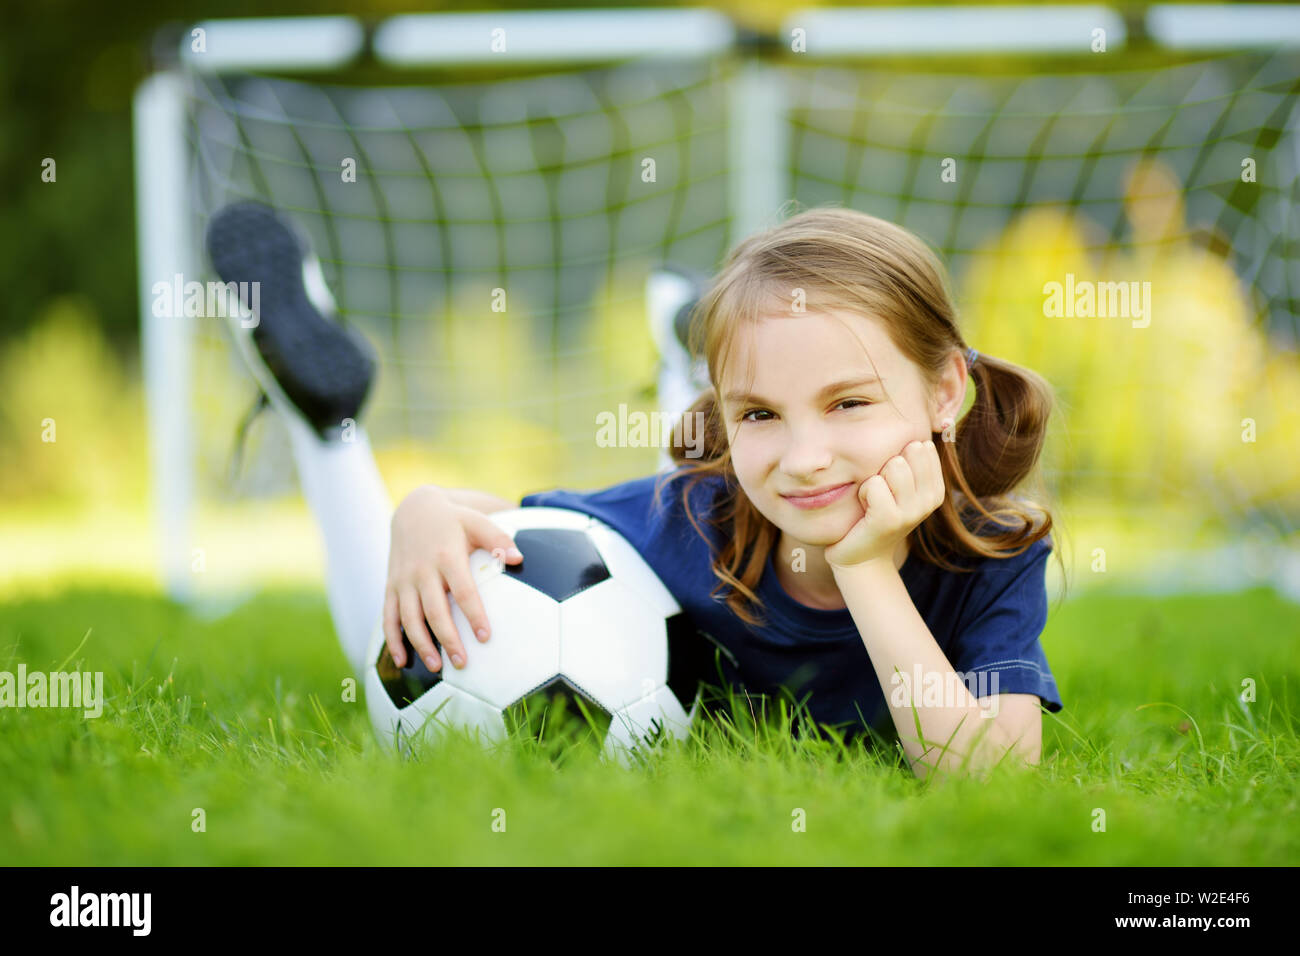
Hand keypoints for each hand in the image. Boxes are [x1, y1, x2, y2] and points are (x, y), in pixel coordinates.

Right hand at [383, 486, 522, 671]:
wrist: (414, 509)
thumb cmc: (453, 520)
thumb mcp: (477, 522)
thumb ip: (498, 539)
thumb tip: (519, 558)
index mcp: (447, 556)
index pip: (462, 591)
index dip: (474, 615)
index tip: (485, 637)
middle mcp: (422, 571)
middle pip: (434, 611)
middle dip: (448, 639)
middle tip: (463, 664)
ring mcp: (403, 581)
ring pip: (409, 618)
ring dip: (421, 645)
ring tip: (437, 667)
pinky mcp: (391, 587)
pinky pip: (388, 617)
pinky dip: (392, 640)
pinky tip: (403, 661)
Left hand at [824, 439, 944, 571]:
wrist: (862, 556)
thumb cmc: (876, 514)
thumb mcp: (900, 487)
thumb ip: (912, 462)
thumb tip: (925, 431)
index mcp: (936, 490)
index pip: (922, 447)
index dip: (899, 458)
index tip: (893, 484)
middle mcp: (929, 501)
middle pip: (909, 452)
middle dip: (886, 467)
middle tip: (881, 493)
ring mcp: (912, 511)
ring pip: (894, 465)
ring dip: (874, 480)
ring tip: (873, 501)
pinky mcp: (890, 519)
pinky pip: (873, 483)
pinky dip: (863, 493)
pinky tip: (865, 510)